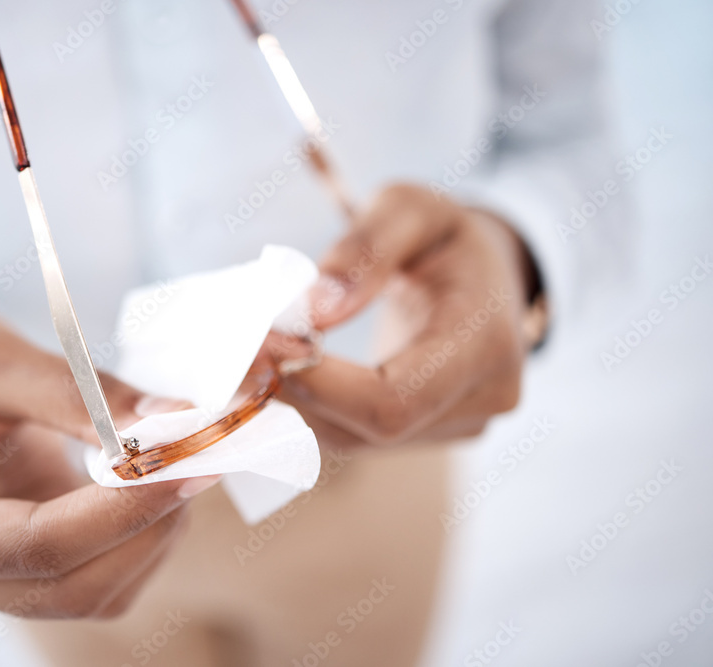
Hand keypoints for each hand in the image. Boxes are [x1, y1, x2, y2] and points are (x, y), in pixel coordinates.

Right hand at [0, 300, 216, 617]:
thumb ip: (78, 394)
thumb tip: (172, 421)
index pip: (38, 545)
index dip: (124, 510)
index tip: (185, 463)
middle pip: (71, 586)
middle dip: (146, 528)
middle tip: (196, 463)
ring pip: (93, 592)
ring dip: (150, 537)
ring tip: (175, 466)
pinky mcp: (21, 568)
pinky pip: (97, 576)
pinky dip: (139, 537)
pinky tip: (152, 485)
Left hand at [278, 183, 540, 445]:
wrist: (488, 272)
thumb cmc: (445, 234)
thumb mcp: (411, 209)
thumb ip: (366, 247)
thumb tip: (314, 311)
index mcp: (486, 342)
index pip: (394, 400)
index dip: (320, 386)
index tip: (265, 347)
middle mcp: (483, 398)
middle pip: (370, 429)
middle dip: (298, 393)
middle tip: (241, 354)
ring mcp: (461, 425)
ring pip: (358, 439)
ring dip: (299, 404)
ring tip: (256, 357)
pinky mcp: (433, 433)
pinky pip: (361, 435)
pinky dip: (315, 407)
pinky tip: (285, 373)